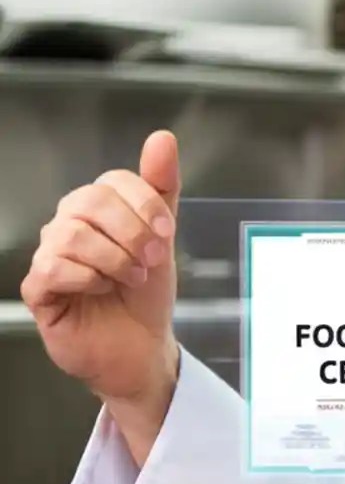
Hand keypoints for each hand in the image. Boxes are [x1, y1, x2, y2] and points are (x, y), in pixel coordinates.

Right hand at [21, 130, 182, 460]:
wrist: (141, 346)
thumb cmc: (145, 293)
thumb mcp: (162, 237)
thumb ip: (161, 188)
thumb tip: (162, 138)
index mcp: (98, 208)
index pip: (113, 180)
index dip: (144, 203)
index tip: (167, 232)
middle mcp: (68, 224)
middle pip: (91, 201)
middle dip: (133, 232)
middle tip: (153, 261)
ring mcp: (50, 255)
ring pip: (72, 234)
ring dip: (114, 258)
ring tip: (131, 279)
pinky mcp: (39, 288)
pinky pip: (53, 267)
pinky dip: (87, 278)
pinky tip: (101, 290)